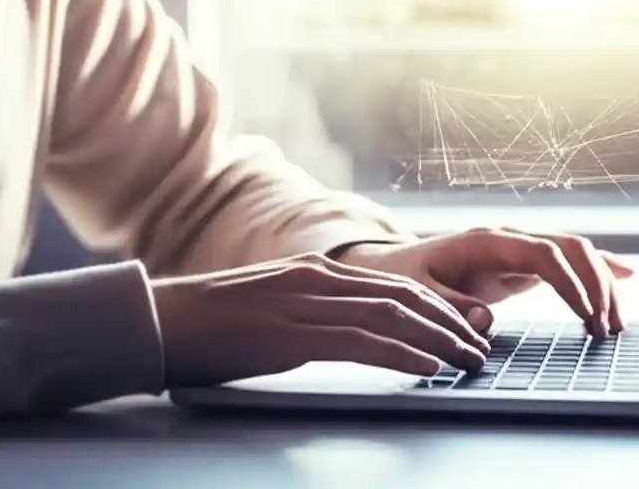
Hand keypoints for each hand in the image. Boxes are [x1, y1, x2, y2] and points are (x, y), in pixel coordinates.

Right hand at [151, 252, 489, 386]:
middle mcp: (316, 278)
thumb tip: (346, 334)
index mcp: (313, 271)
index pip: (391, 283)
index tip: (463, 326)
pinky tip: (427, 366)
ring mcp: (305, 303)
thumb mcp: (270, 309)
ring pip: (391, 316)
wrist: (159, 322)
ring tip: (467, 359)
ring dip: (438, 339)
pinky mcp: (292, 333)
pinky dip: (403, 353)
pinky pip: (361, 342)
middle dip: (449, 322)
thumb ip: (310, 313)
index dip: (436, 306)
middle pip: (402, 295)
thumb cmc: (208, 324)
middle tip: (479, 345)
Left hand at [337, 228, 634, 336]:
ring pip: (574, 253)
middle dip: (596, 284)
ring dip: (601, 283)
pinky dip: (597, 270)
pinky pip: (567, 263)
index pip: (542, 253)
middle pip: (569, 248)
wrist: (389, 266)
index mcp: (485, 241)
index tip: (587, 315)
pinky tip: (628, 276)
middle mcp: (508, 239)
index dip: (570, 283)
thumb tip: (484, 318)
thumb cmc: (402, 278)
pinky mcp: (521, 265)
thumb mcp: (415, 293)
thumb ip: (449, 304)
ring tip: (616, 324)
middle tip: (608, 328)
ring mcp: (517, 250)